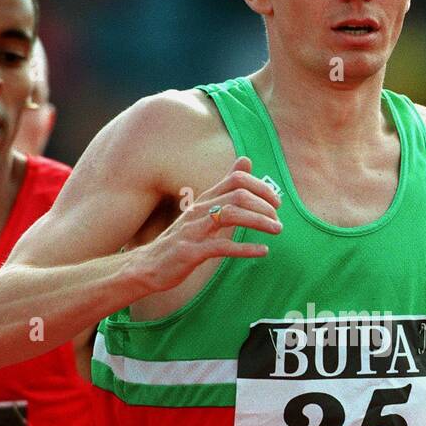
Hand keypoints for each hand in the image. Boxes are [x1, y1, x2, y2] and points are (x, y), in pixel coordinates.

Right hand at [140, 156, 281, 294]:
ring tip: (277, 230)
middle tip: (278, 220)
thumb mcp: (202, 211)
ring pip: (231, 215)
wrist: (147, 266)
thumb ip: (225, 188)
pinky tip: (263, 251)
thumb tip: (245, 160)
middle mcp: (199, 210)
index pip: (236, 180)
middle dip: (264, 206)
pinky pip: (221, 246)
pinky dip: (245, 248)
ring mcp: (194, 230)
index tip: (276, 202)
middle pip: (238, 196)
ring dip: (259, 222)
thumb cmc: (181, 240)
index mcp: (204, 200)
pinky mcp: (191, 252)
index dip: (260, 187)